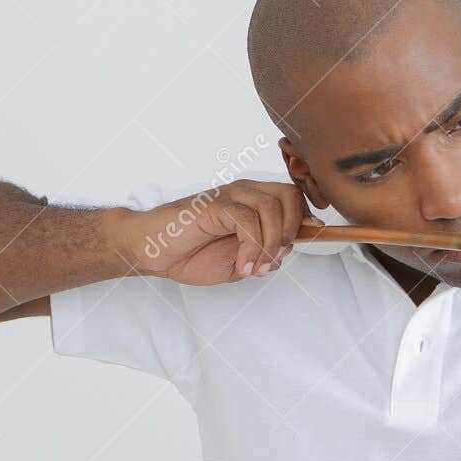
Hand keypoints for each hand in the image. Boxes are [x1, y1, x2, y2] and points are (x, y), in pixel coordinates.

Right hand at [127, 179, 320, 285]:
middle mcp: (244, 192)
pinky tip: (242, 266)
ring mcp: (228, 196)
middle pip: (290, 195)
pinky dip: (251, 248)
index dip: (307, 218)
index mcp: (253, 202)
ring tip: (255, 268)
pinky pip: (246, 220)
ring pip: (271, 207)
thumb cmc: (191, 253)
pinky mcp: (214, 205)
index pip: (293, 197)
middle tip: (275, 258)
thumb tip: (289, 249)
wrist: (152, 250)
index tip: (308, 239)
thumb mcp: (240, 260)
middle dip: (293, 230)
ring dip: (271, 244)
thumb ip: (264, 252)